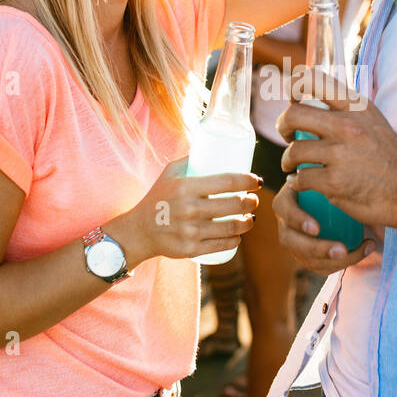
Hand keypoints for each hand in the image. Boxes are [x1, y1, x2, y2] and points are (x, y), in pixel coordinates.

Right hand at [107, 158, 261, 265]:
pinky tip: (239, 235)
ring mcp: (190, 231)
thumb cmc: (158, 197)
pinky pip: (222, 245)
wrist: (139, 231)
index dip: (247, 180)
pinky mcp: (191, 249)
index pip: (227, 181)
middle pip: (234, 205)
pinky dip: (235, 240)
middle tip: (254, 200)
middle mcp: (189, 209)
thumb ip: (190, 159)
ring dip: (248, 222)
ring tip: (251, 218)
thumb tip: (215, 147)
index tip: (257, 181)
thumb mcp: (169, 173)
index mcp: (186, 187)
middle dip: (251, 202)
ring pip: (231, 227)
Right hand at [272, 177, 377, 275]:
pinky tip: (365, 250)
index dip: (296, 220)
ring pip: (306, 258)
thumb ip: (327, 170)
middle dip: (316, 248)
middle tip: (342, 250)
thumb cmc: (333, 179)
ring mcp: (295, 240)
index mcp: (287, 198)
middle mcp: (286, 222)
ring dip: (334, 261)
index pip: (283, 209)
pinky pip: (319, 266)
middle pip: (291, 241)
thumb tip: (333, 161)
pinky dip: (343, 263)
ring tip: (364, 249)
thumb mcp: (328, 172)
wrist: (339, 199)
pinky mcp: (307, 255)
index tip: (317, 228)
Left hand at [277, 65, 396, 228]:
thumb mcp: (372, 119)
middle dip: (283, 126)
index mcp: (356, 106)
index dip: (293, 86)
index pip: (312, 80)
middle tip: (287, 136)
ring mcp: (340, 154)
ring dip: (288, 160)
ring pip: (294, 151)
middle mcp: (347, 126)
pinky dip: (297, 182)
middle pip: (293, 115)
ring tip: (292, 165)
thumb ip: (345, 109)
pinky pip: (301, 178)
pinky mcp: (335, 182)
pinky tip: (302, 183)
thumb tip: (312, 97)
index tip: (291, 100)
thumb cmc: (389, 156)